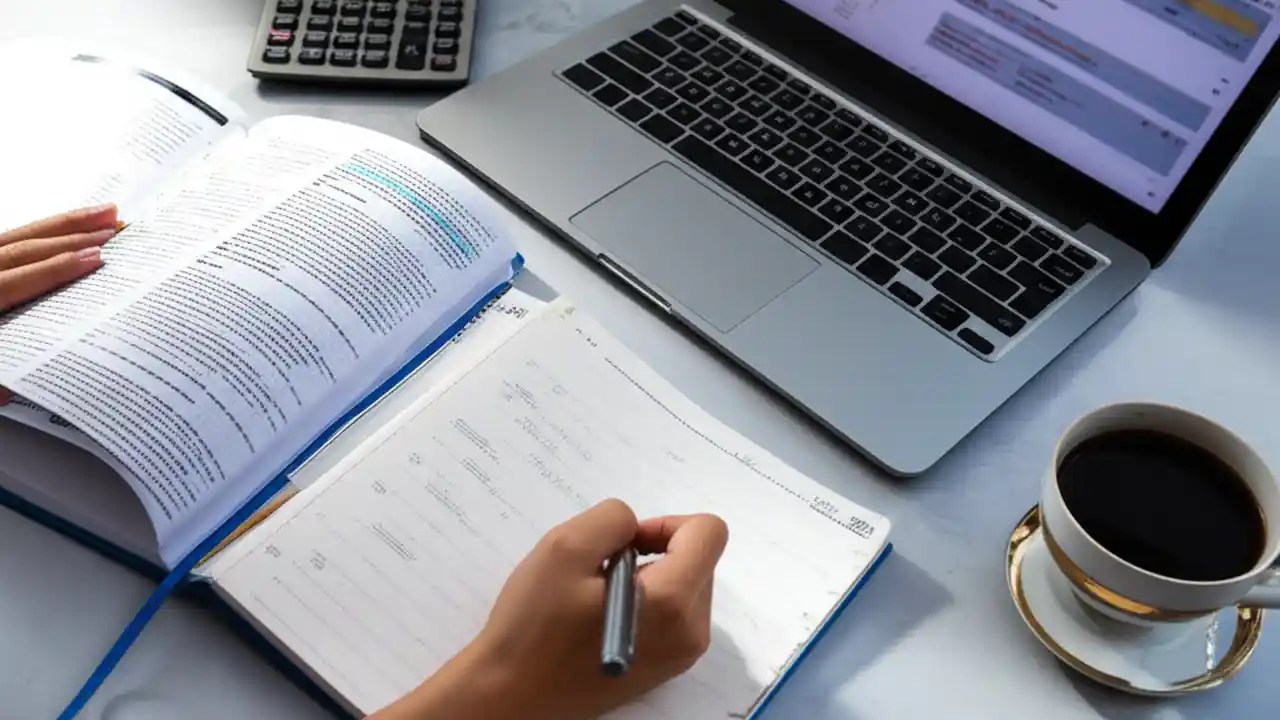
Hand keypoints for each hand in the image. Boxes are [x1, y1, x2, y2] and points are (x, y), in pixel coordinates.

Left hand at [0, 204, 117, 405]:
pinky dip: (41, 231)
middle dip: (71, 236)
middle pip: (22, 249)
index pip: (18, 280)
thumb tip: (13, 387)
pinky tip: (64, 228)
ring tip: (103, 214)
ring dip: (63, 224)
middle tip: (112, 229)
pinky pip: (11, 240)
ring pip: (18, 236)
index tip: (95, 258)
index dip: (57, 269)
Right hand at [374, 499, 728, 719]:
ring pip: (684, 585)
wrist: (510, 696)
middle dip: (656, 550)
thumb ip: (613, 519)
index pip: (709, 532)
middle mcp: (691, 632)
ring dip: (647, 576)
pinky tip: (600, 617)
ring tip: (596, 596)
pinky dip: (643, 602)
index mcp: (673, 602)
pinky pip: (671, 615)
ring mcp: (680, 656)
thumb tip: (635, 529)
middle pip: (699, 559)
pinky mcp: (665, 669)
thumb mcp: (564, 547)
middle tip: (602, 568)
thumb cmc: (534, 625)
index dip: (666, 522)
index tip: (624, 542)